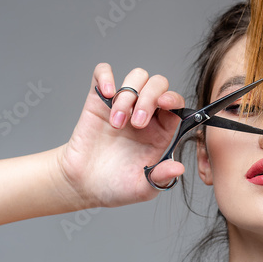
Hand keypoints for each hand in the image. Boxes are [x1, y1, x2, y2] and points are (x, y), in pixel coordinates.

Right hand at [57, 63, 186, 207]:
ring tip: (117, 122)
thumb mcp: (142, 189)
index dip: (173, 98)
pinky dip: (106, 76)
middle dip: (149, 98)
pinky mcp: (98, 100)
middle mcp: (145, 113)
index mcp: (161, 131)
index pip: (175, 103)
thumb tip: (179, 168)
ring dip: (128, 95)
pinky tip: (106, 94)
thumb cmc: (115, 186)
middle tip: (136, 124)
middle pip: (158, 84)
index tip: (165, 104)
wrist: (83, 185)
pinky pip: (103, 72)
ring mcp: (122, 105)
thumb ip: (161, 178)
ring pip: (136, 77)